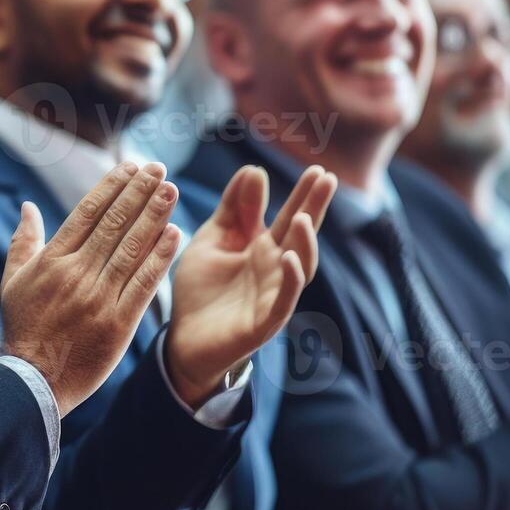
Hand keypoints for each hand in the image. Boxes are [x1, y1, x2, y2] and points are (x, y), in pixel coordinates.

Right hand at [1, 162, 180, 415]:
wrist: (34, 382)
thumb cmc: (23, 329)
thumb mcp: (13, 281)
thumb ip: (23, 241)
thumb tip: (27, 206)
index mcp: (52, 261)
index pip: (87, 213)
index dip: (111, 187)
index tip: (130, 168)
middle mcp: (77, 274)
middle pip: (114, 224)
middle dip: (138, 192)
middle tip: (158, 168)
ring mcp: (99, 298)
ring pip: (132, 248)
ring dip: (154, 216)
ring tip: (170, 190)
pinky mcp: (119, 323)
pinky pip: (144, 284)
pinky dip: (160, 257)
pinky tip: (174, 233)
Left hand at [165, 164, 335, 407]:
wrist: (182, 341)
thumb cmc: (202, 290)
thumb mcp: (214, 240)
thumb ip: (234, 209)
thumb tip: (254, 170)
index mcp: (264, 249)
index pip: (290, 216)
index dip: (304, 194)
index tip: (317, 168)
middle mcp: (275, 270)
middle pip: (301, 236)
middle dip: (314, 208)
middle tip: (326, 179)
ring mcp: (273, 296)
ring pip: (299, 269)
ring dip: (304, 244)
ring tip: (303, 218)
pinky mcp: (263, 323)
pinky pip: (282, 301)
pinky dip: (289, 280)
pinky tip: (288, 258)